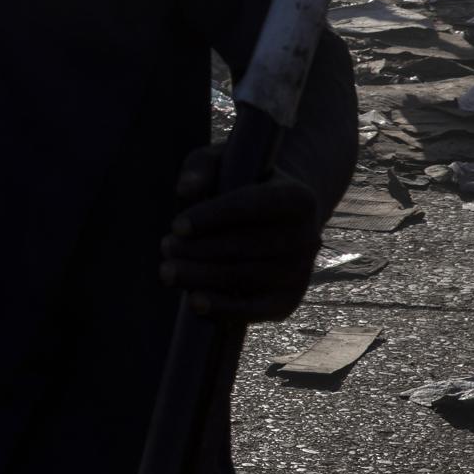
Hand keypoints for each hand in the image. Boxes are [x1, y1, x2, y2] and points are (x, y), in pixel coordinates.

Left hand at [160, 144, 321, 322]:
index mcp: (299, 198)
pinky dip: (225, 308)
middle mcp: (308, 236)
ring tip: (167, 271)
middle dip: (199, 249)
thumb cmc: (241, 185)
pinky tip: (195, 302)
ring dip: (202, 277)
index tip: (176, 225)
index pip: (253, 207)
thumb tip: (186, 188)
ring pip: (246, 277)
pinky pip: (256, 309)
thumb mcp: (223, 163)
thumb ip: (202, 167)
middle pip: (247, 246)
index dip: (212, 217)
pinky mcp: (289, 300)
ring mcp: (301, 272)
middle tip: (165, 247)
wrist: (275, 220)